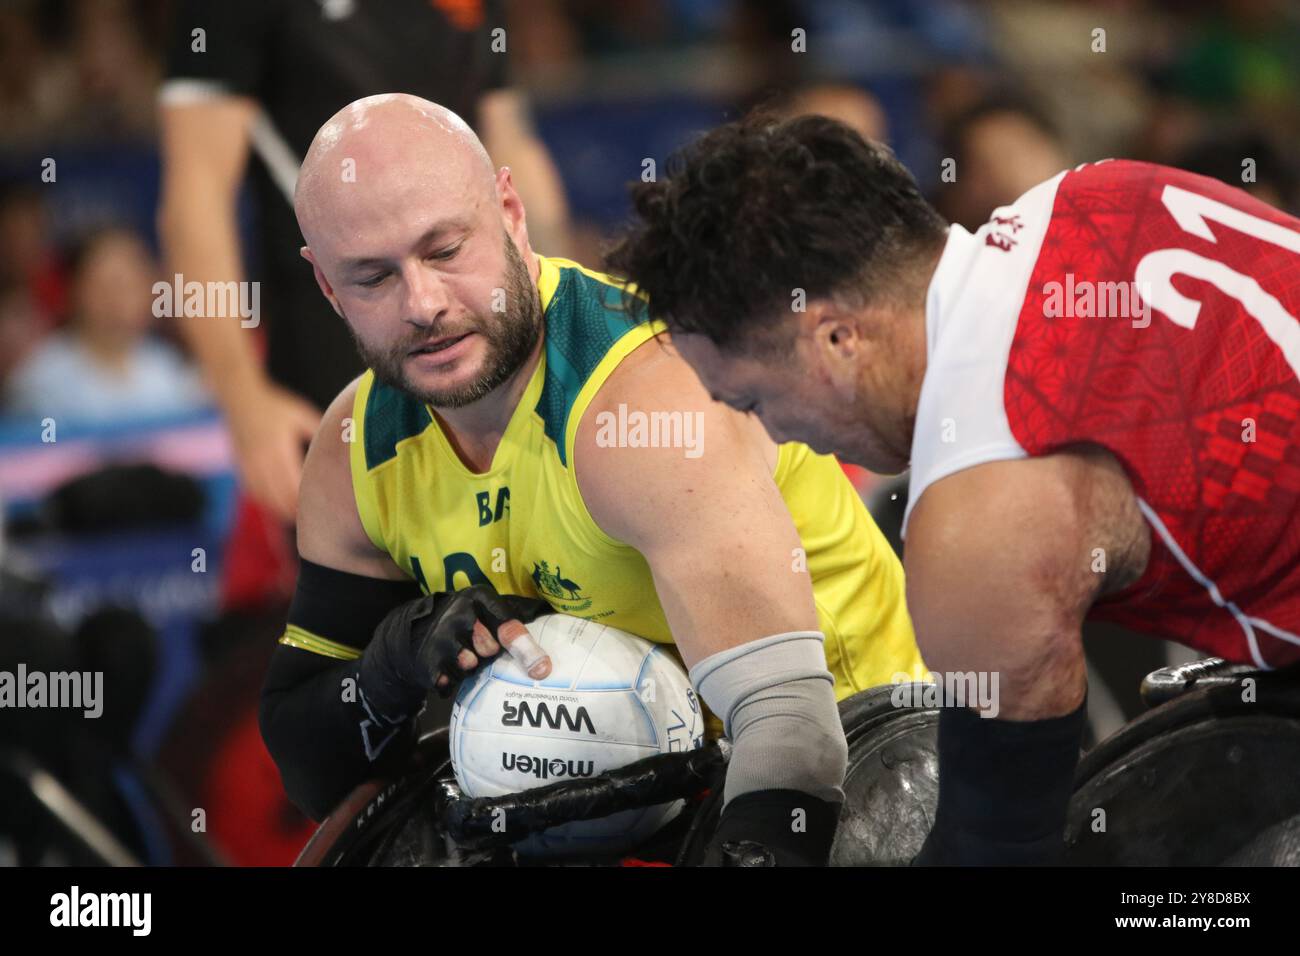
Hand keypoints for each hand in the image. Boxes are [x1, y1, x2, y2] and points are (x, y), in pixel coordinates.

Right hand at [226, 380, 320, 522]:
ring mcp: (248, 464)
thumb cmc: (276, 407)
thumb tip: (344, 443)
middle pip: (278, 495)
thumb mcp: (300, 415)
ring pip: (264, 497)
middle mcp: (260, 459)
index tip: (321, 506)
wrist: (239, 398)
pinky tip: (279, 508)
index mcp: (277, 447)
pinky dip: (267, 502)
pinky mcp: (240, 467)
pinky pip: (253, 492)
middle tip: (315, 519)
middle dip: (295, 509)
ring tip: (299, 518)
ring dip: (281, 509)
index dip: (304, 499)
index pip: (291, 483)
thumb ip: (318, 432)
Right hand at [359, 586, 553, 720]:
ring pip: (469, 666)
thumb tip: (546, 659)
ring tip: (463, 655)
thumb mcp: (490, 612)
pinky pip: (451, 681)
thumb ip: (516, 627)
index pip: (506, 625)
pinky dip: (452, 679)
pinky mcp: (427, 661)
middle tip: (479, 646)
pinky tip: (447, 667)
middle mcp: (457, 613)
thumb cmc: (468, 622)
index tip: (542, 670)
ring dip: (470, 667)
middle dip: (487, 653)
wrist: (419, 630)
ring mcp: (439, 637)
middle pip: (488, 648)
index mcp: (479, 597)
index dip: (523, 647)